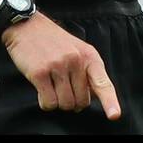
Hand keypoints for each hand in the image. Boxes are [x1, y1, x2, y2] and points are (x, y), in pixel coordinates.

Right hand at [2, 12, 121, 118]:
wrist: (27, 26)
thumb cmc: (53, 42)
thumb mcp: (77, 50)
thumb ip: (87, 72)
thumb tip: (90, 98)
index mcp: (89, 56)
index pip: (102, 83)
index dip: (110, 101)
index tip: (114, 115)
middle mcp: (75, 60)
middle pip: (81, 101)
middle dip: (73, 101)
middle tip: (63, 88)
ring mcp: (58, 66)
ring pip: (65, 104)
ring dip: (58, 102)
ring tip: (52, 86)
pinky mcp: (40, 73)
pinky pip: (49, 103)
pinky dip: (45, 102)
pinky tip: (42, 90)